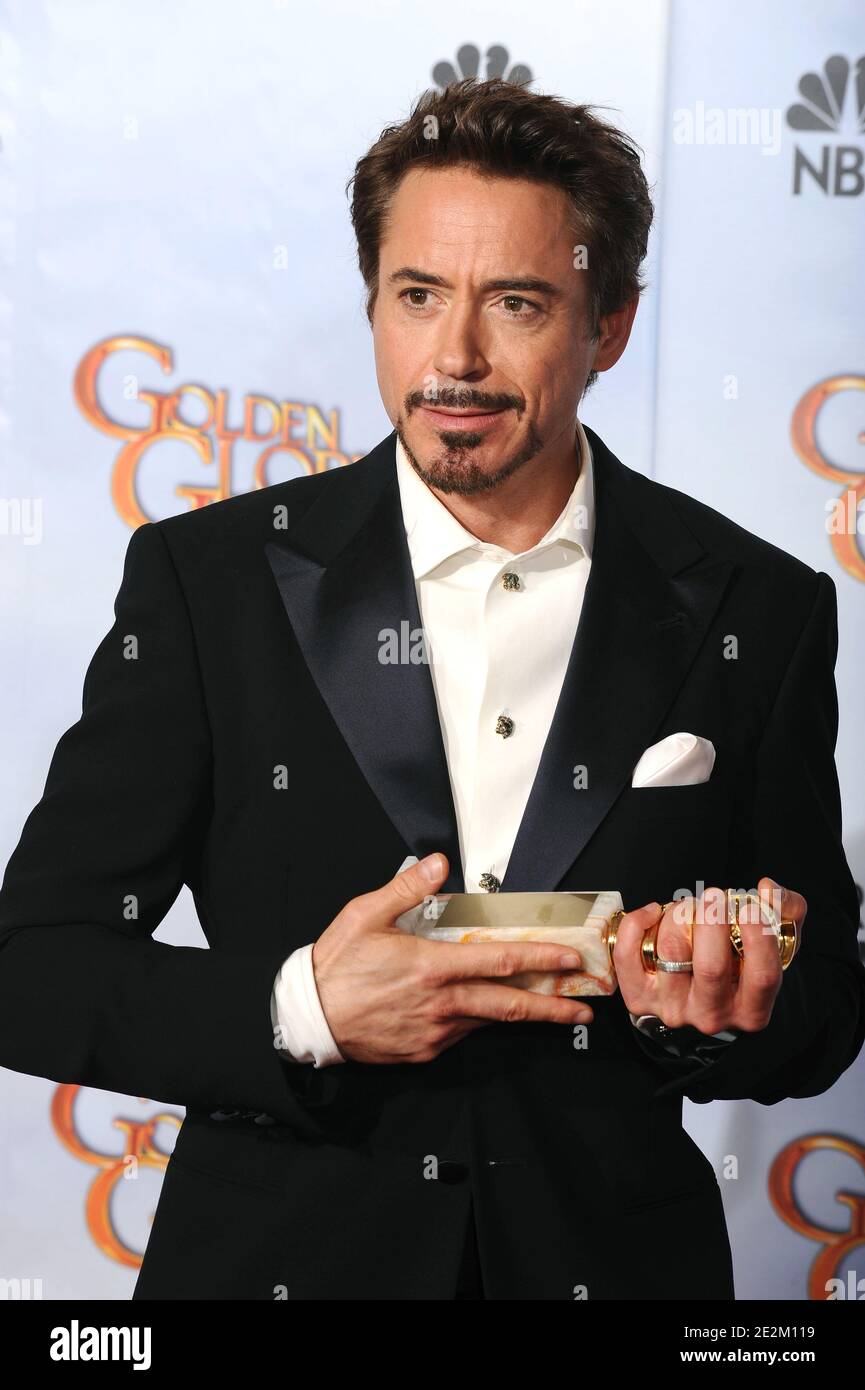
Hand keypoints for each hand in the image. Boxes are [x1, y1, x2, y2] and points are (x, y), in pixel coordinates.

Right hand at [311, 853, 594, 1063]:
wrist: (308, 1018)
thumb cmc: (335, 965)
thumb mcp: (365, 915)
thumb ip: (407, 888)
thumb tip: (438, 863)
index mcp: (431, 966)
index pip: (499, 961)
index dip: (540, 959)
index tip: (569, 959)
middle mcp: (440, 1003)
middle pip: (509, 1005)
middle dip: (552, 1007)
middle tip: (584, 1009)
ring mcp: (434, 1032)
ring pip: (488, 1021)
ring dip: (523, 1018)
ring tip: (553, 1015)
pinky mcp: (423, 1051)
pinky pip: (461, 1035)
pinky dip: (479, 1023)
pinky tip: (488, 1015)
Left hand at [613, 878, 806, 1035]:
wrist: (697, 997)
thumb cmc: (739, 966)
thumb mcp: (774, 946)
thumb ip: (783, 912)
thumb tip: (767, 888)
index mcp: (752, 1009)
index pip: (762, 976)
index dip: (759, 936)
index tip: (749, 906)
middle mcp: (713, 1015)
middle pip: (711, 967)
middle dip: (712, 921)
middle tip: (714, 896)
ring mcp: (673, 1009)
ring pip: (671, 953)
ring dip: (678, 916)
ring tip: (688, 906)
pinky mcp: (640, 998)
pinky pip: (629, 956)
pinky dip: (637, 924)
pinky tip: (654, 912)